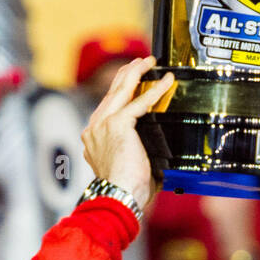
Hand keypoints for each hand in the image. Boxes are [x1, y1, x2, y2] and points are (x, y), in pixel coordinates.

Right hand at [80, 55, 173, 209]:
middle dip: (126, 75)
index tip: (131, 83)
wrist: (118, 197)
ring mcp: (103, 125)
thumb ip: (133, 151)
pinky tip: (165, 81)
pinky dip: (154, 90)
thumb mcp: (125, 166)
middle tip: (139, 63)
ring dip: (136, 73)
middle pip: (111, 93)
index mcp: (93, 139)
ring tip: (148, 62)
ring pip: (121, 90)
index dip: (120, 92)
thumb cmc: (124, 191)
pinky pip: (139, 102)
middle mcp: (94, 129)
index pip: (107, 108)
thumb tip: (153, 149)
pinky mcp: (118, 124)